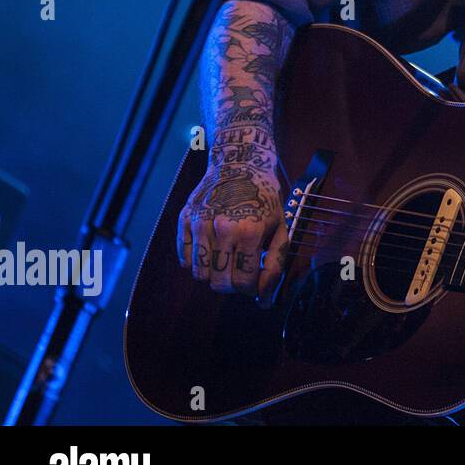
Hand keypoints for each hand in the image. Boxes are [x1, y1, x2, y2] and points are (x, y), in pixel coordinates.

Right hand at [177, 160, 287, 303]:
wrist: (240, 163)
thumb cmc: (265, 199)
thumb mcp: (280, 229)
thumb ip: (274, 266)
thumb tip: (263, 301)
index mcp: (248, 231)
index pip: (243, 282)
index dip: (251, 290)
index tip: (255, 283)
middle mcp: (220, 228)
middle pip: (218, 283)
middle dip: (232, 287)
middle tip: (241, 274)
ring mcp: (199, 224)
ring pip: (198, 275)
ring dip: (214, 276)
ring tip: (228, 261)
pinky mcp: (184, 220)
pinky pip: (183, 259)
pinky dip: (196, 263)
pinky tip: (212, 250)